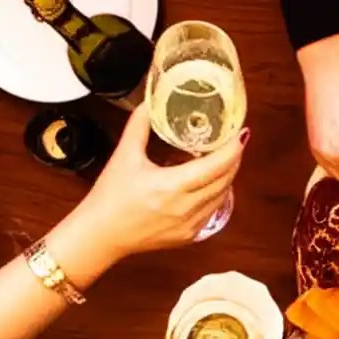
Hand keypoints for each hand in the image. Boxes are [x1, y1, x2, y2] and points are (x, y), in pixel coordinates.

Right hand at [71, 103, 246, 262]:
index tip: (238, 134)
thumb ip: (139, 126)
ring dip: (226, 177)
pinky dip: (216, 195)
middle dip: (233, 160)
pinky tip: (209, 184)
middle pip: (225, 180)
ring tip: (224, 160)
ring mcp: (190, 225)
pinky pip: (212, 211)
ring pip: (222, 196)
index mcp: (171, 186)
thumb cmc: (110, 197)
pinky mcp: (189, 236)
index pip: (216, 166)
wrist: (100, 235)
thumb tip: (149, 103)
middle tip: (233, 142)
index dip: (232, 149)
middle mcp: (185, 207)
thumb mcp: (124, 156)